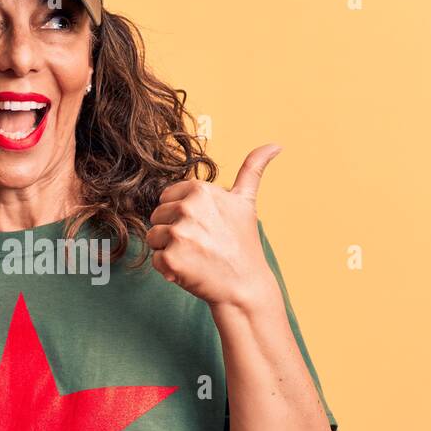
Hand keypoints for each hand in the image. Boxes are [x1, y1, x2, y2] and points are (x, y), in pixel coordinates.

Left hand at [145, 143, 281, 308]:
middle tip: (201, 244)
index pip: (166, 198)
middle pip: (157, 217)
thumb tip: (276, 144)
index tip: (203, 226)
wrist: (244, 286)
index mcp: (199, 190)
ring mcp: (178, 234)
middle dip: (174, 231)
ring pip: (153, 238)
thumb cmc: (242, 244)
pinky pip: (155, 260)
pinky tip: (190, 270)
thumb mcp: (246, 202)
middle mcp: (187, 209)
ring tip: (195, 256)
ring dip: (169, 250)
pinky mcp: (170, 259)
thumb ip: (252, 169)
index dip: (181, 214)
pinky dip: (169, 269)